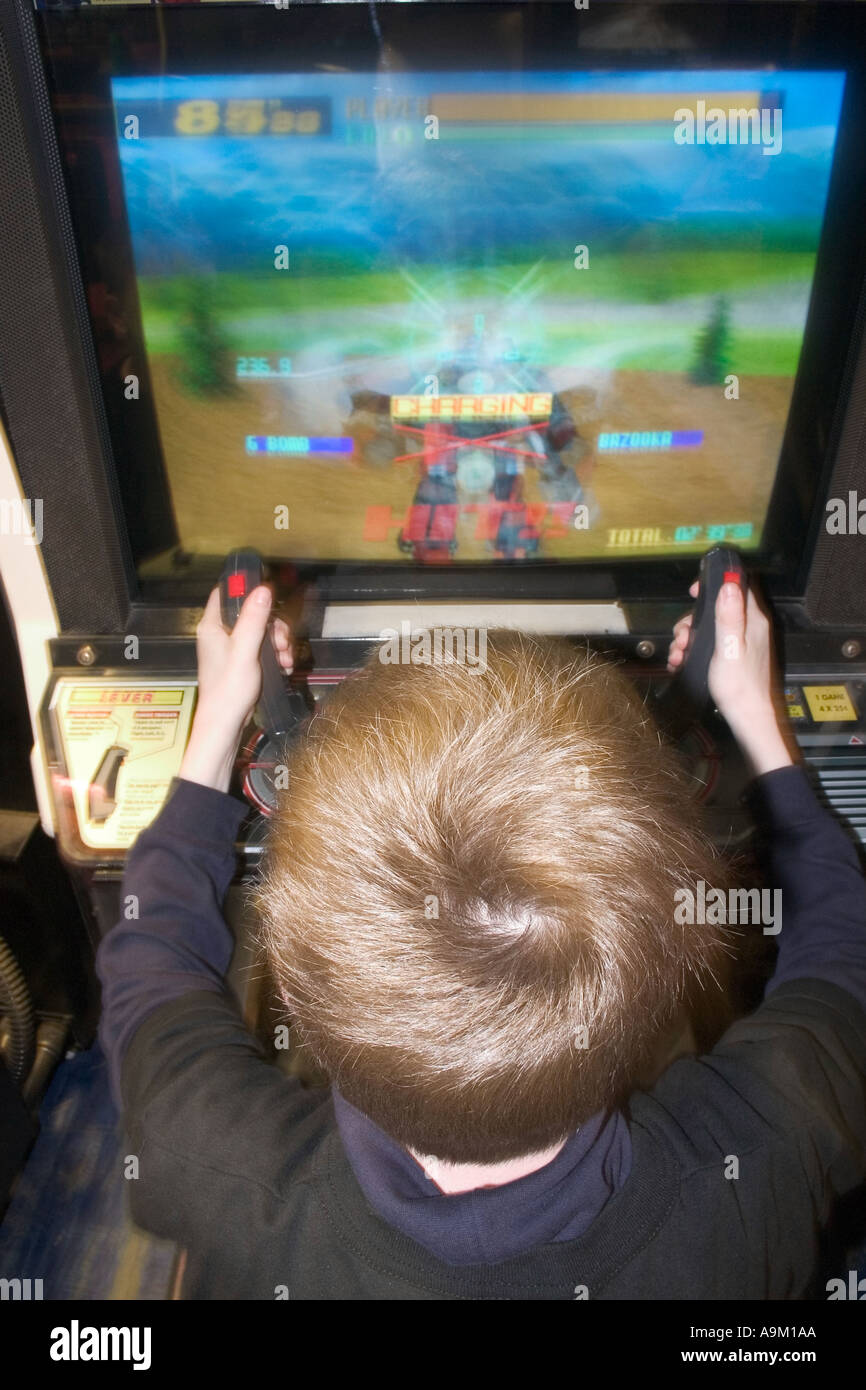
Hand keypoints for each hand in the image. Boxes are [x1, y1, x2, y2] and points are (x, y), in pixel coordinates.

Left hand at [180, 585, 291, 791]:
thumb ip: (254, 619)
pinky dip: (275, 654)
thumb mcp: (245, 650)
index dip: (245, 588)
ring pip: (261, 630)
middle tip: (282, 641)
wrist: (225, 723)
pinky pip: (262, 647)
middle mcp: (219, 633)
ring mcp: (230, 647)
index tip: (268, 593)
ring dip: (278, 641)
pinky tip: (284, 666)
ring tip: (285, 659)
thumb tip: (262, 590)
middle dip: (273, 624)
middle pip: (251, 612)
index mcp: (212, 625)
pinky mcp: (241, 661)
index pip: (225, 591)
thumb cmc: (228, 689)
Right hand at [668, 578, 794, 774]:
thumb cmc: (739, 685)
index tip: (694, 593)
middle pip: (716, 608)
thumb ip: (729, 616)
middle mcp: (749, 627)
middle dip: (692, 620)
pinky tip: (681, 662)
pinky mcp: (733, 655)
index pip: (738, 585)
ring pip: (709, 627)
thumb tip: (728, 583)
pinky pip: (710, 643)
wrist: (747, 717)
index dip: (716, 583)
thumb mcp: (728, 647)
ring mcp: (741, 641)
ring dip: (688, 637)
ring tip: (678, 654)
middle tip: (681, 638)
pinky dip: (694, 650)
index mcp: (752, 620)